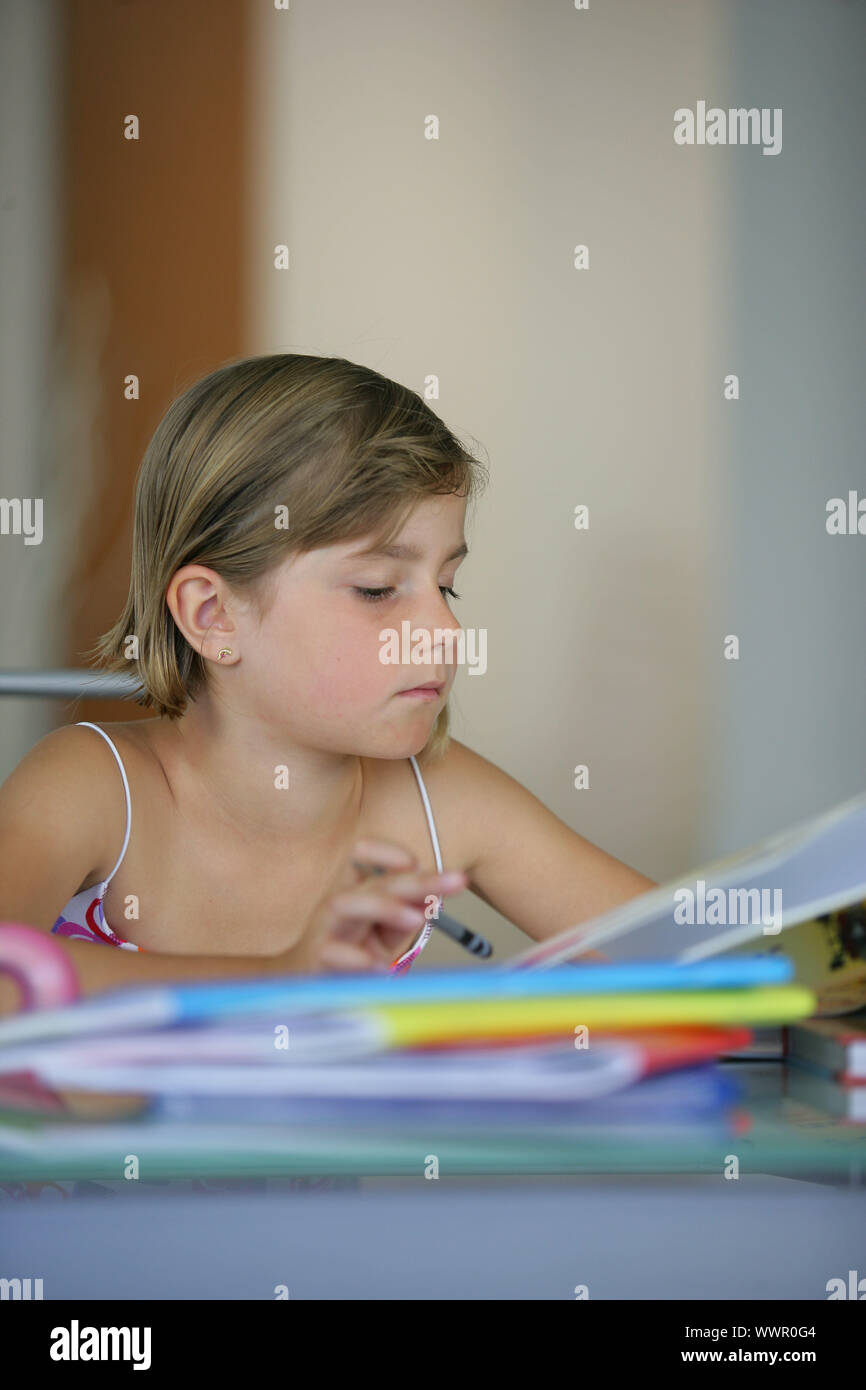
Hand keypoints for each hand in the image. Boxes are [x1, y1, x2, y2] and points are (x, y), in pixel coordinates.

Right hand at [291, 838, 468, 972]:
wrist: (300, 987)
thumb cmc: (346, 955)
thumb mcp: (384, 935)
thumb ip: (406, 914)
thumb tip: (435, 896)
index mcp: (356, 891)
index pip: (362, 853)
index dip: (388, 852)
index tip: (417, 862)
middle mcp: (339, 902)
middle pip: (376, 881)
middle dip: (419, 881)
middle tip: (457, 880)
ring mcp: (324, 928)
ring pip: (346, 903)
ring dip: (384, 907)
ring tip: (418, 918)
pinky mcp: (315, 958)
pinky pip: (332, 952)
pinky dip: (356, 959)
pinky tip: (380, 967)